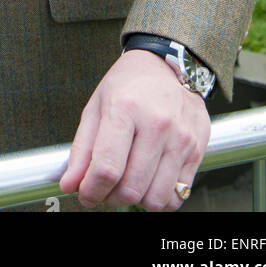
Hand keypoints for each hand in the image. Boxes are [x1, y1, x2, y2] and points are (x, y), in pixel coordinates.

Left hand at [59, 50, 210, 210]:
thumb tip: (68, 185)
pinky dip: (159, 199)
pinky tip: (149, 182)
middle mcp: (157, 124)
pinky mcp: (197, 150)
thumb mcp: (96, 106)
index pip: (107, 167)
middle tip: (104, 190)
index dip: (91, 190)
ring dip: (135, 201)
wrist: (166, 65)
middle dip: (110, 198)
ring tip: (127, 183)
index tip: (85, 195)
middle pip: (131, 187)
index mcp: (125, 108)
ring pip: (155, 198)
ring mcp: (181, 138)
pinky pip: (177, 196)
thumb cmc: (128, 85)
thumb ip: (81, 149)